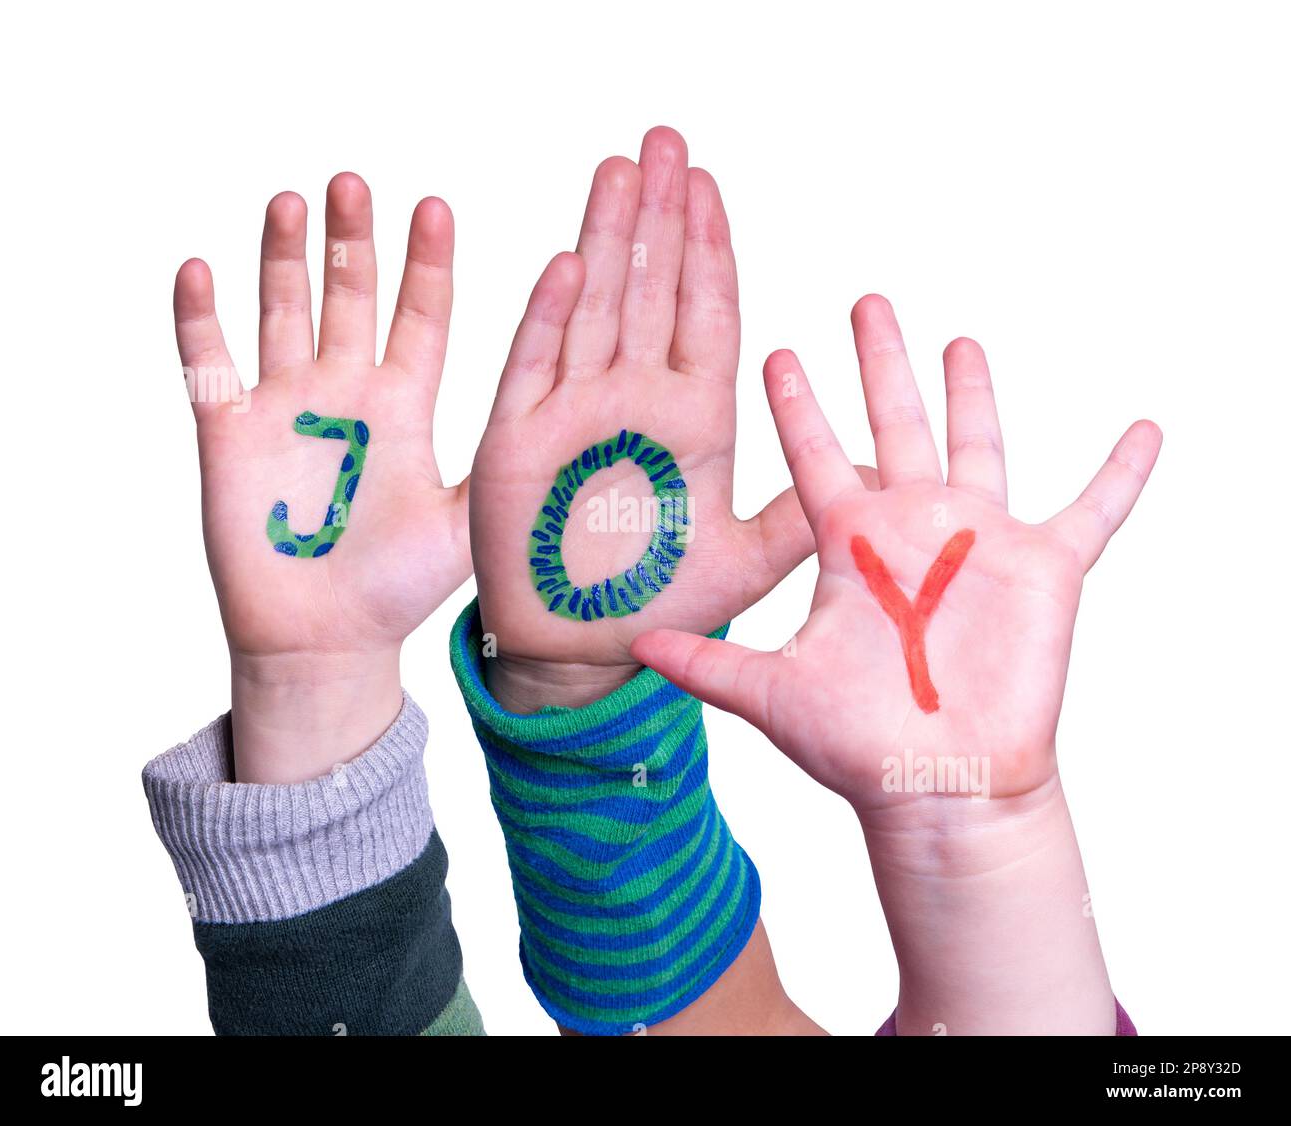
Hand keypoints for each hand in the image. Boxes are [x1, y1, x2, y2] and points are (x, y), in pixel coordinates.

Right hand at [174, 175, 469, 779]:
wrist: (327, 641)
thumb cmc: (399, 587)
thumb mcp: (465, 521)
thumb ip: (500, 463)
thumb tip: (567, 414)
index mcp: (404, 405)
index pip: (419, 316)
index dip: (426, 264)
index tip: (435, 207)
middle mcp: (346, 394)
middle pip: (349, 296)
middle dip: (352, 240)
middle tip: (356, 182)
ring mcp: (285, 410)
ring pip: (281, 312)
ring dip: (283, 258)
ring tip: (294, 201)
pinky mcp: (229, 436)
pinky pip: (209, 365)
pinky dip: (200, 319)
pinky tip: (200, 268)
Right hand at [470, 127, 811, 708]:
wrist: (581, 651)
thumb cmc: (658, 603)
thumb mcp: (745, 562)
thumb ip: (799, 517)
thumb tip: (872, 465)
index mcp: (692, 415)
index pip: (704, 310)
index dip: (708, 246)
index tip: (709, 183)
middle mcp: (634, 398)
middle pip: (649, 288)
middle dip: (659, 216)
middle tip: (664, 142)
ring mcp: (574, 411)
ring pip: (594, 306)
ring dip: (608, 239)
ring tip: (618, 171)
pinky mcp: (519, 439)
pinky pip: (536, 366)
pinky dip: (550, 318)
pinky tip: (570, 263)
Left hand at [633, 295, 1161, 811]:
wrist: (936, 785)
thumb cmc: (855, 744)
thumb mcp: (770, 693)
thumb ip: (705, 662)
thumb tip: (633, 647)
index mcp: (849, 543)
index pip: (815, 454)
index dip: (797, 404)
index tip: (776, 352)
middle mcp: (910, 527)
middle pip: (894, 423)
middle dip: (879, 363)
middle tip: (864, 301)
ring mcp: (979, 541)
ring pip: (978, 443)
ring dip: (972, 392)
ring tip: (960, 338)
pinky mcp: (1044, 568)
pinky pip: (1095, 509)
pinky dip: (1122, 474)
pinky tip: (1147, 428)